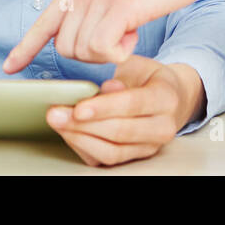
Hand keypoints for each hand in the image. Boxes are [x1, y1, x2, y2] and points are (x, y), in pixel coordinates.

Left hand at [4, 0, 224, 71]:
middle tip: (122, 36)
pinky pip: (102, 49)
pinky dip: (119, 52)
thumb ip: (100, 5)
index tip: (10, 66)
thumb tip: (88, 36)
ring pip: (81, 51)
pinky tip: (136, 32)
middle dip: (92, 54)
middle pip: (65, 47)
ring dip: (109, 52)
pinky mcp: (120, 3)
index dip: (26, 46)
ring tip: (132, 28)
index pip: (46, 20)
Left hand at [45, 55, 205, 166]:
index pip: (133, 105)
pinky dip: (83, 146)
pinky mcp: (134, 158)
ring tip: (58, 122)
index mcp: (166, 98)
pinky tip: (67, 132)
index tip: (78, 107)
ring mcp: (149, 147)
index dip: (104, 107)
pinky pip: (105, 159)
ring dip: (80, 138)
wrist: (168, 97)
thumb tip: (98, 90)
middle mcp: (162, 127)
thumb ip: (117, 75)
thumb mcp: (134, 65)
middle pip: (120, 132)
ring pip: (112, 151)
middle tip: (56, 114)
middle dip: (84, 125)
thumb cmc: (146, 77)